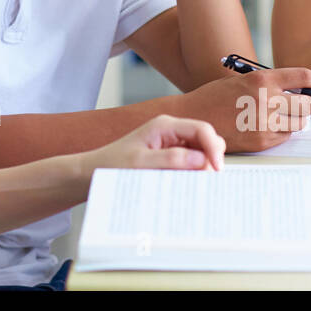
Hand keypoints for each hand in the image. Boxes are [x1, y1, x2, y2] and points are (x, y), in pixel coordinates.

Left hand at [84, 114, 225, 172]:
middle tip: (204, 181)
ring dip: (202, 167)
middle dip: (210, 158)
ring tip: (193, 184)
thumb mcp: (141, 164)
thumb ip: (171, 160)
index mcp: (165, 125)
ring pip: (201, 152)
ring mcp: (171, 143)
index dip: (214, 148)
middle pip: (206, 139)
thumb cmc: (112, 165)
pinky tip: (186, 184)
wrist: (93, 172)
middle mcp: (171, 131)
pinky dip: (193, 173)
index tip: (217, 170)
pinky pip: (190, 162)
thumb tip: (202, 160)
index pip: (202, 130)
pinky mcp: (169, 155)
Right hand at [182, 67, 310, 152]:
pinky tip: (266, 126)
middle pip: (308, 104)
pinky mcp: (262, 140)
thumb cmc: (215, 97)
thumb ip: (269, 84)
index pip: (303, 76)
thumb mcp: (242, 80)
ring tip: (278, 116)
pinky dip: (281, 131)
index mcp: (262, 79)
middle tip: (299, 104)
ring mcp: (265, 122)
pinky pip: (285, 136)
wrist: (193, 117)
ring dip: (294, 119)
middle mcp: (266, 100)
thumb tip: (298, 91)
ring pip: (299, 123)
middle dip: (306, 104)